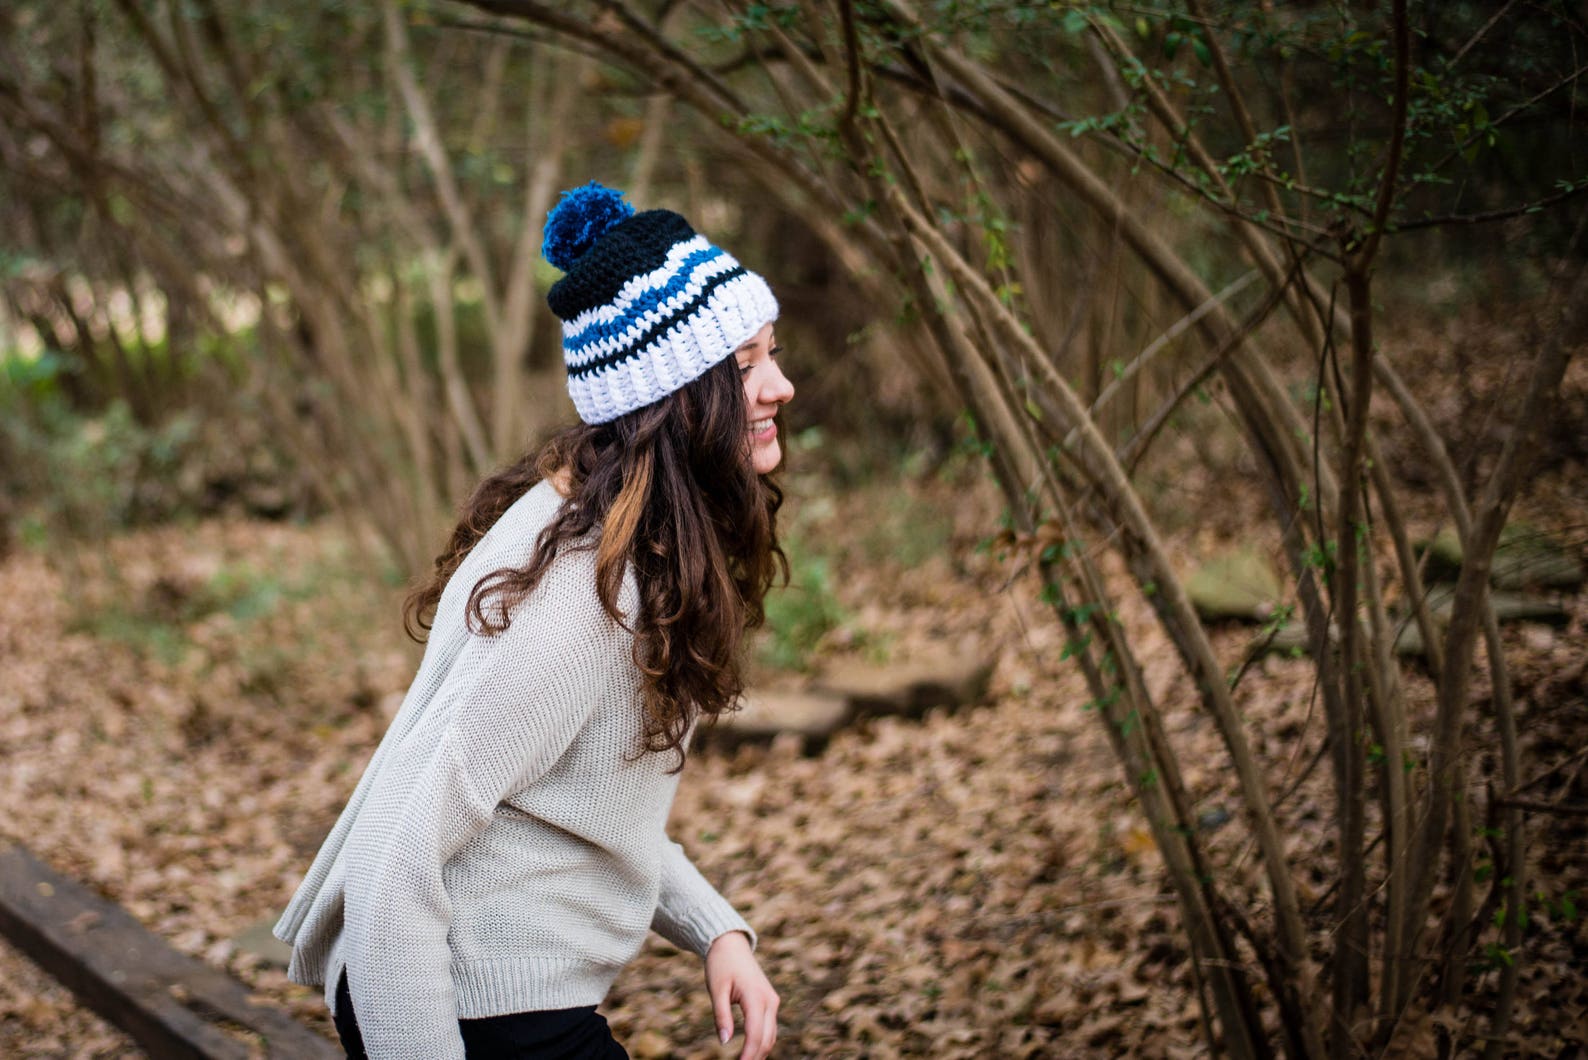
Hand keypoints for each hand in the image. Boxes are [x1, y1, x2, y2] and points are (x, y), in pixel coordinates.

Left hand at [704, 930, 777, 1058]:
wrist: (731, 944)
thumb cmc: (721, 965)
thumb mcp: (717, 990)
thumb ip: (721, 1016)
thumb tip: (725, 1042)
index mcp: (756, 997)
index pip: (755, 1034)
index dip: (748, 1055)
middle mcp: (769, 1000)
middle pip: (766, 1039)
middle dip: (755, 1057)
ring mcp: (772, 1001)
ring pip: (771, 1035)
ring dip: (760, 1052)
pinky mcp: (770, 1001)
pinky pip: (769, 1027)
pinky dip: (761, 1041)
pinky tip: (750, 1052)